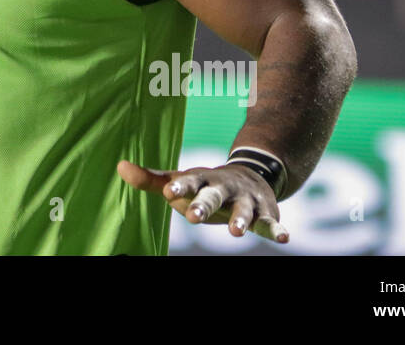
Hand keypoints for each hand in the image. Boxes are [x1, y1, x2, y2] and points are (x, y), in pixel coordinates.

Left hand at [117, 159, 288, 242]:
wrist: (249, 174)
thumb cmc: (205, 184)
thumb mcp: (180, 181)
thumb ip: (151, 179)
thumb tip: (120, 166)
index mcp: (201, 180)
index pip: (188, 183)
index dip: (179, 188)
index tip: (168, 194)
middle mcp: (223, 188)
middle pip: (213, 195)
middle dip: (204, 205)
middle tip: (193, 218)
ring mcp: (245, 200)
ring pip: (243, 210)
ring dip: (240, 220)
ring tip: (235, 233)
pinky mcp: (264, 212)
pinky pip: (271, 222)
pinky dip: (278, 229)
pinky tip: (284, 238)